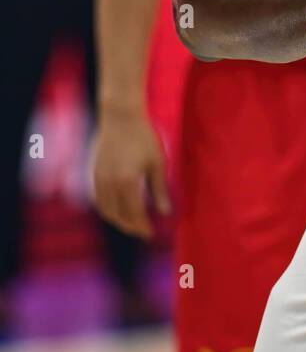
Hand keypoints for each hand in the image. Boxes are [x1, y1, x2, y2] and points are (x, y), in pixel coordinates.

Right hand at [92, 109, 170, 238]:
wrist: (120, 117)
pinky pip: (100, 200)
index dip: (142, 227)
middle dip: (131, 227)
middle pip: (118, 216)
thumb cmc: (143, 137)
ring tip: (132, 223)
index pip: (134, 214)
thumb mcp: (157, 162)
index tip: (151, 233)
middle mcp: (110, 185)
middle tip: (143, 231)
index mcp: (127, 183)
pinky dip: (109, 210)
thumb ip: (160, 189)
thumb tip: (165, 212)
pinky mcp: (95, 174)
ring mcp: (99, 180)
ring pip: (106, 211)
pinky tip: (119, 208)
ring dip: (118, 221)